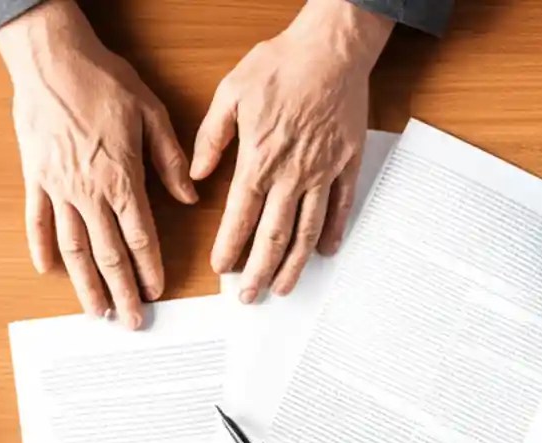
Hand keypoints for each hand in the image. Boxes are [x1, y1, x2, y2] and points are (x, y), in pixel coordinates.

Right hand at [0, 0, 197, 328]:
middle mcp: (88, 191)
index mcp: (121, 178)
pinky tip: (47, 271)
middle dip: (122, 291)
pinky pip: (36, 222)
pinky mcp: (34, 178)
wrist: (51, 59)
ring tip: (95, 311)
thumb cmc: (102, 80)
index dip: (149, 268)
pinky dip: (40, 248)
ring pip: (73, 248)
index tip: (157, 292)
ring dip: (85, 284)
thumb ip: (171, 159)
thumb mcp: (151, 113)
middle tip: (130, 321)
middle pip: (107, 254)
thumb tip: (190, 196)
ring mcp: (57, 188)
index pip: (140, 236)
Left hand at [191, 0, 392, 301]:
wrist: (332, 47)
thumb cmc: (281, 64)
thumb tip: (194, 174)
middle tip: (249, 296)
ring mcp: (323, 171)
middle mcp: (292, 172)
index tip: (221, 270)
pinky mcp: (347, 163)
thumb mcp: (230, 92)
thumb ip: (210, 137)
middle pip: (274, 234)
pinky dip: (334, 232)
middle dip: (258, 270)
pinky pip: (342, 206)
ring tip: (283, 288)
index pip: (240, 215)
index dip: (230, 247)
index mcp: (258, 158)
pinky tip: (325, 252)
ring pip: (308, 229)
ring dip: (295, 264)